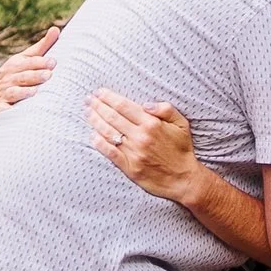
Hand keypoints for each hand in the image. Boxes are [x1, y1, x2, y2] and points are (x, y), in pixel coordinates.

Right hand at [0, 25, 60, 108]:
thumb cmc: (20, 70)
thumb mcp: (29, 57)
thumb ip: (43, 45)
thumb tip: (56, 29)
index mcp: (16, 63)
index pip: (28, 62)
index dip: (40, 62)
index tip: (53, 62)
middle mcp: (8, 77)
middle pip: (22, 76)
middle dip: (35, 76)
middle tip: (48, 76)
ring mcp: (4, 91)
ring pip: (13, 91)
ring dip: (22, 92)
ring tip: (35, 92)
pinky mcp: (1, 105)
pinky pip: (3, 108)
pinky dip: (6, 110)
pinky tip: (12, 111)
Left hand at [87, 88, 203, 204]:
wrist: (183, 179)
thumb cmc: (181, 149)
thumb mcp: (181, 124)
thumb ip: (166, 109)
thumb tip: (145, 104)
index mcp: (152, 124)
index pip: (124, 106)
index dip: (108, 97)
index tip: (99, 92)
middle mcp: (140, 136)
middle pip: (112, 117)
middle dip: (97, 106)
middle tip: (88, 99)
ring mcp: (133, 152)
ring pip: (108, 133)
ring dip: (95, 121)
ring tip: (87, 112)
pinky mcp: (129, 167)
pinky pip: (109, 152)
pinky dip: (99, 143)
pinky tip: (92, 136)